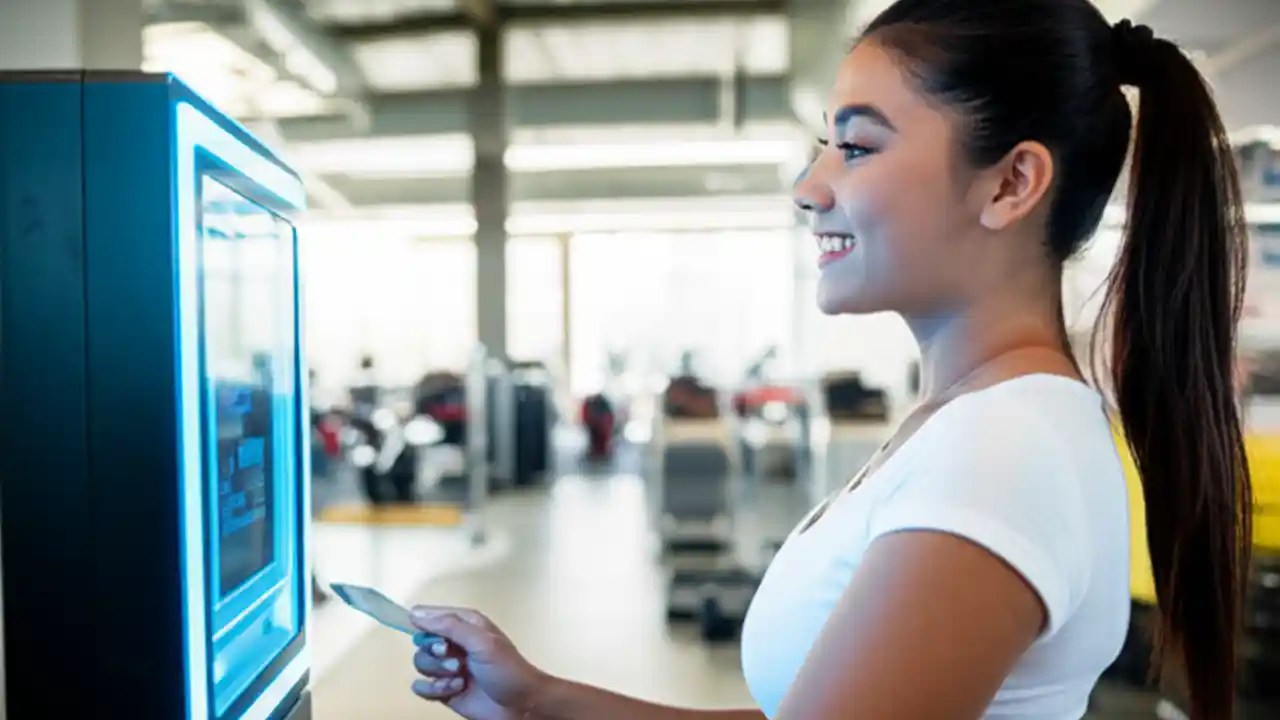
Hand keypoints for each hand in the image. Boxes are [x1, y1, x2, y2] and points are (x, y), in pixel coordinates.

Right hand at [410, 605, 551, 719]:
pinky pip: (421, 686)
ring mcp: (449, 667)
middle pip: (422, 642)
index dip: (426, 626)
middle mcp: (455, 643)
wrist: (521, 706)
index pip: (431, 615)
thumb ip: (449, 626)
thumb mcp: (481, 642)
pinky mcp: (445, 688)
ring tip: (459, 677)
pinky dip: (433, 690)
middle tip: (454, 660)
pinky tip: (453, 690)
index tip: (433, 638)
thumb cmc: (509, 671)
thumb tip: (418, 613)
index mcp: (465, 624)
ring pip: (421, 664)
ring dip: (437, 673)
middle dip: (434, 654)